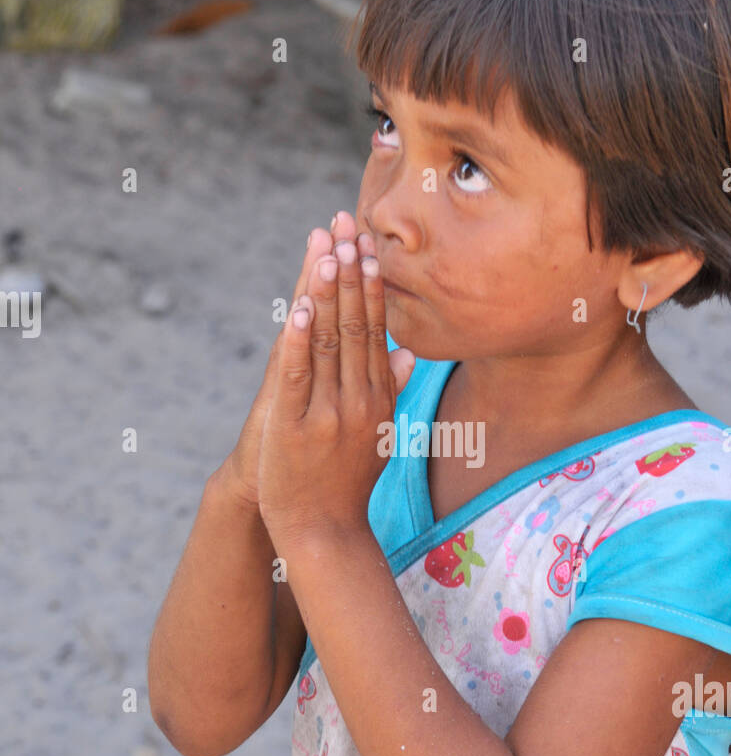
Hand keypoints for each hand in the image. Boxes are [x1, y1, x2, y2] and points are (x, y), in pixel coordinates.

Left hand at [256, 212, 414, 543]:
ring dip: (328, 289)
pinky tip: (301, 305)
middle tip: (348, 223)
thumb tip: (410, 352)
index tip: (367, 243)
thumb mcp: (378, 434)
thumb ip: (390, 390)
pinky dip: (300, 338)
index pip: (377, 329)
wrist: (322, 532)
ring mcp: (328, 412)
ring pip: (330, 340)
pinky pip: (299, 373)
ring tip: (328, 245)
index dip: (370, 284)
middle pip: (356, 324)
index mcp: (377, 396)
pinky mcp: (296, 425)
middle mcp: (358, 399)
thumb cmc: (346, 483)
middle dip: (350, 270)